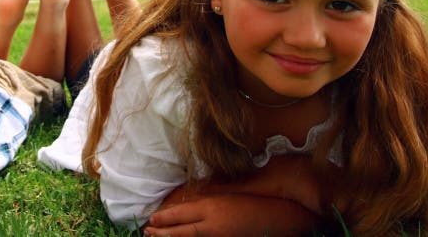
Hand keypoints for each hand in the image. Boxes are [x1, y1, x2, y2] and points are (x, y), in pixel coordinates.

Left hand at [144, 193, 317, 236]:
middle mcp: (212, 224)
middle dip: (162, 234)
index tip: (151, 220)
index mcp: (211, 207)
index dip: (164, 219)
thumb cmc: (254, 202)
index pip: (180, 214)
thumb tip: (190, 199)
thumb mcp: (228, 195)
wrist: (280, 218)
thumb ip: (209, 198)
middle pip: (181, 232)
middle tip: (146, 233)